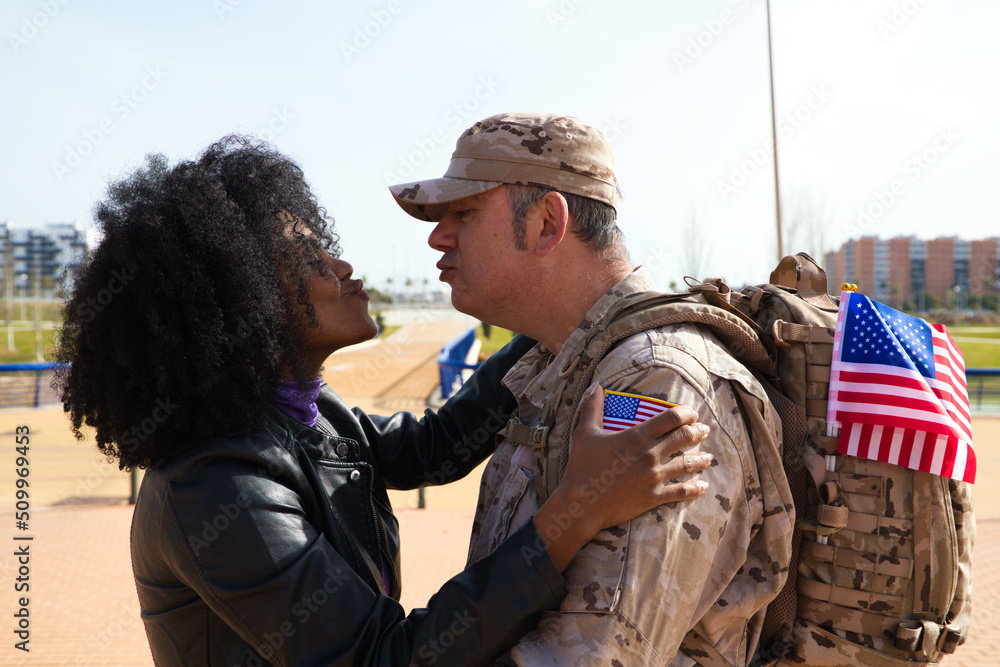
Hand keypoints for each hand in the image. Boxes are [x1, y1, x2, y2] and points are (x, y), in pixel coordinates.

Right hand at [534, 384, 711, 570]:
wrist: (581, 503)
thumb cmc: (581, 467)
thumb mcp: (584, 433)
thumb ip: (592, 408)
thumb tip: (595, 386)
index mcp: (636, 436)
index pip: (671, 418)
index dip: (686, 413)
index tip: (691, 414)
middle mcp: (650, 454)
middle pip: (684, 437)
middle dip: (698, 432)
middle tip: (704, 430)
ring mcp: (654, 476)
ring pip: (687, 464)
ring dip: (701, 459)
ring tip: (709, 457)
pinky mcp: (654, 496)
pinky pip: (682, 491)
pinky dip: (695, 488)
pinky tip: (703, 486)